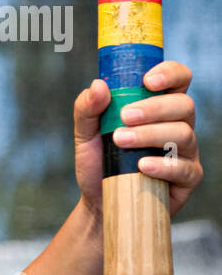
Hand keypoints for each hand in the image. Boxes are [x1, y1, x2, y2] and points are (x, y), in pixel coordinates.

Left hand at [75, 60, 201, 220]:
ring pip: (183, 134)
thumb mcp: (85, 133)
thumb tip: (98, 84)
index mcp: (159, 106)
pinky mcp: (187, 177)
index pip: (178, 79)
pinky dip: (162, 165)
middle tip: (125, 117)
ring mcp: (186, 151)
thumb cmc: (99, 162)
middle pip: (183, 105)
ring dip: (149, 135)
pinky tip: (142, 166)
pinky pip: (185, 168)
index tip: (147, 80)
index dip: (170, 73)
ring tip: (120, 141)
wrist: (100, 201)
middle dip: (154, 108)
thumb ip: (87, 108)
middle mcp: (178, 124)